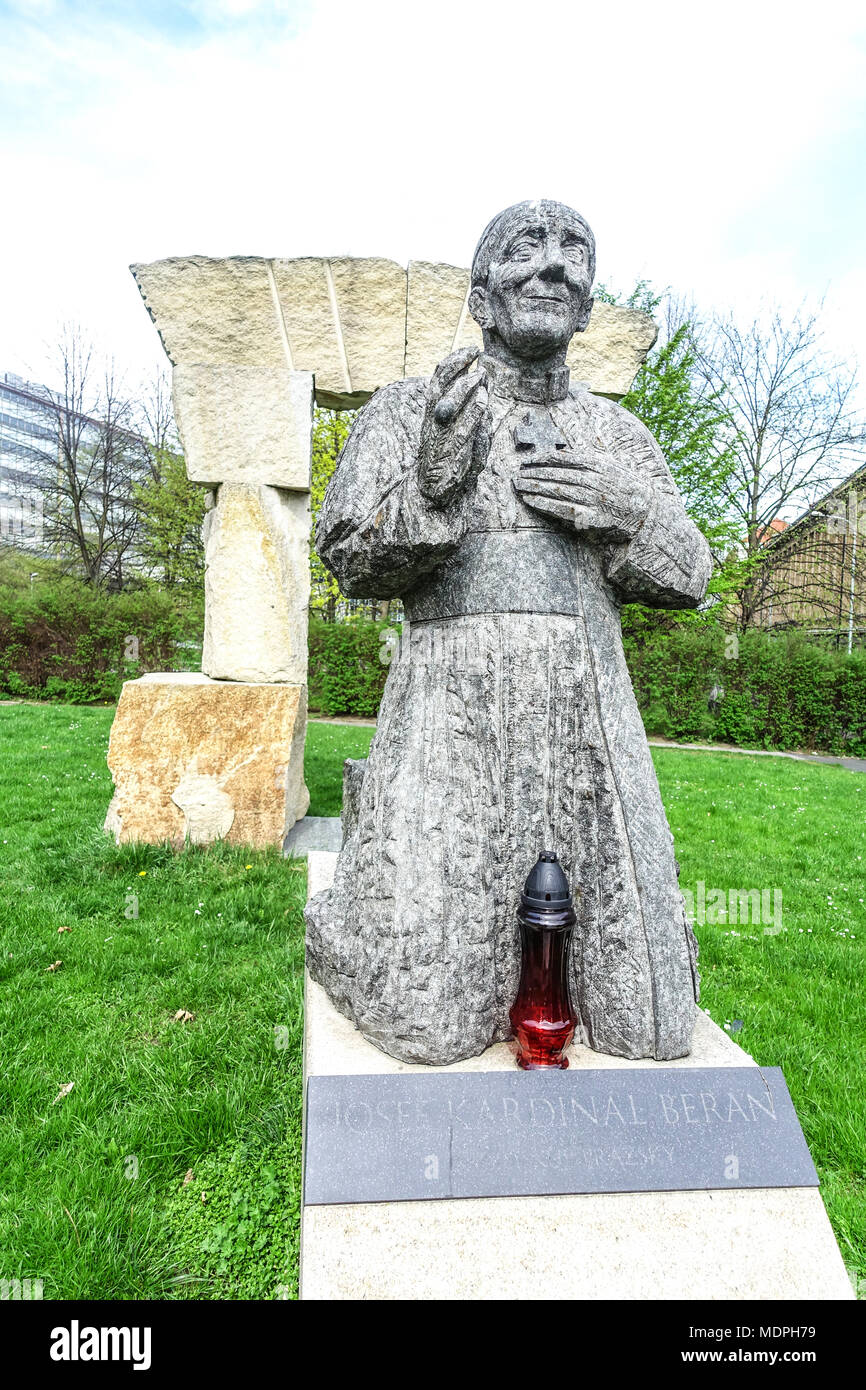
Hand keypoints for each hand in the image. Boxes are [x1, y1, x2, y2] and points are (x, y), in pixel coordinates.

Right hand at [417, 347, 490, 507]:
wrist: (434, 492)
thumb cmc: (450, 460)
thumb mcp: (460, 431)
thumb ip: (471, 414)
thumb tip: (484, 395)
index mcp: (434, 411)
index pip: (439, 378)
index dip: (455, 360)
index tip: (472, 349)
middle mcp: (434, 420)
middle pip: (441, 385)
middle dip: (460, 368)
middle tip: (479, 360)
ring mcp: (441, 436)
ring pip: (449, 402)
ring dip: (467, 387)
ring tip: (482, 377)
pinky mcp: (451, 451)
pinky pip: (462, 426)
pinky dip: (473, 411)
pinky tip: (483, 400)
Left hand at [514, 447, 651, 542]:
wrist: (646, 511)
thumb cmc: (625, 486)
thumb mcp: (611, 465)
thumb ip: (588, 459)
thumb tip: (562, 454)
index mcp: (598, 464)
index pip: (563, 458)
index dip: (542, 458)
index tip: (527, 460)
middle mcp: (594, 480)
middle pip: (556, 475)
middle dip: (533, 473)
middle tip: (515, 474)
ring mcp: (593, 499)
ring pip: (556, 491)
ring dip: (534, 487)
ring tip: (518, 485)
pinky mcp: (591, 518)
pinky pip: (562, 510)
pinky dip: (544, 504)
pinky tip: (530, 501)